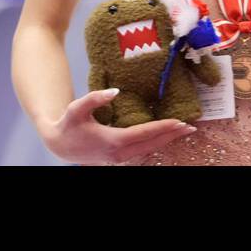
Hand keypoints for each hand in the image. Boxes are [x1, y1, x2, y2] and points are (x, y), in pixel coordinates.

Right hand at [38, 89, 196, 164]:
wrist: (59, 145)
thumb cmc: (68, 124)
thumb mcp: (77, 108)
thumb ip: (94, 98)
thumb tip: (115, 92)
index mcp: (112, 141)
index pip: (143, 134)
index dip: (162, 128)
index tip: (179, 122)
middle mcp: (118, 153)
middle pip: (151, 145)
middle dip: (171, 136)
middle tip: (191, 127)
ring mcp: (119, 159)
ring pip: (148, 150)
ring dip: (166, 140)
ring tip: (183, 131)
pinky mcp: (118, 158)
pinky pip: (142, 151)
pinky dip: (155, 143)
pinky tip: (165, 137)